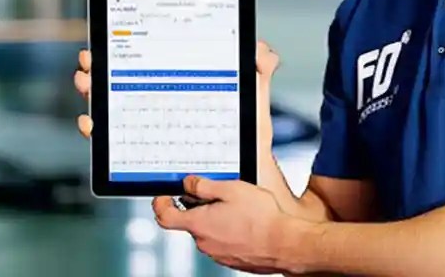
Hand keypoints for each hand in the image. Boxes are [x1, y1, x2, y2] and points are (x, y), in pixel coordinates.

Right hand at [75, 42, 280, 144]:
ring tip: (86, 82)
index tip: (109, 41)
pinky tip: (92, 122)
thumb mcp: (253, 97)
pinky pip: (113, 142)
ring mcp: (150, 129)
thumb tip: (260, 50)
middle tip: (90, 60)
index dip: (125, 50)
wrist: (245, 175)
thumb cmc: (246, 136)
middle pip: (120, 82)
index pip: (147, 64)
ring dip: (91, 93)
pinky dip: (96, 130)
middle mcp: (160, 105)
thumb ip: (259, 69)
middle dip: (99, 69)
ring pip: (110, 108)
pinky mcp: (146, 155)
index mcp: (180, 86)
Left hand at [153, 175, 304, 274]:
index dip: (160, 204)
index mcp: (199, 224)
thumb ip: (204, 185)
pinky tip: (247, 224)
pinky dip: (230, 232)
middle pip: (191, 223)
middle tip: (219, 196)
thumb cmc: (261, 218)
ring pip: (209, 233)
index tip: (162, 197)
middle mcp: (204, 242)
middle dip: (200, 208)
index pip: (165, 217)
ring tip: (240, 210)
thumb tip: (188, 183)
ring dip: (217, 220)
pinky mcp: (232, 260)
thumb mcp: (231, 189)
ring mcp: (218, 254)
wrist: (284, 244)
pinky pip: (224, 243)